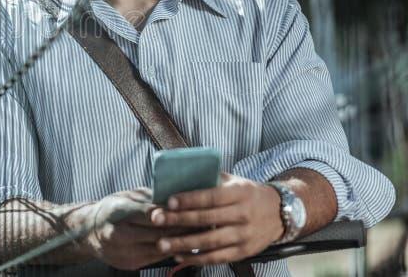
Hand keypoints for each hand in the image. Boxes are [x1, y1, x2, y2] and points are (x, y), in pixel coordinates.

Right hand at [85, 187, 189, 269]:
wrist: (89, 232)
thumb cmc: (111, 210)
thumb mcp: (125, 196)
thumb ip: (147, 197)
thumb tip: (174, 195)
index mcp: (116, 212)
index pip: (145, 214)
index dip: (168, 213)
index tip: (189, 208)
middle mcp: (117, 235)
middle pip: (156, 233)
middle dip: (182, 227)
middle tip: (203, 220)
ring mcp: (123, 252)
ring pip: (160, 248)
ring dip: (181, 241)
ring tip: (199, 232)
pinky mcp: (130, 264)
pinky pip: (158, 258)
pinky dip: (172, 249)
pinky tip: (185, 243)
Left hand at [149, 173, 283, 265]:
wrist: (280, 212)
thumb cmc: (248, 193)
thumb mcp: (233, 181)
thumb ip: (210, 180)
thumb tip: (179, 177)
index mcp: (238, 194)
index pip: (210, 197)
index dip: (189, 199)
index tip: (169, 201)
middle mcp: (242, 215)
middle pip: (206, 220)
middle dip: (178, 221)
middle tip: (156, 220)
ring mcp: (244, 235)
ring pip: (210, 242)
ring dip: (183, 244)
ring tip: (162, 244)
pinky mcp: (244, 252)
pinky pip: (218, 258)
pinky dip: (197, 259)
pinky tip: (179, 256)